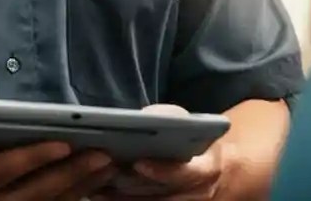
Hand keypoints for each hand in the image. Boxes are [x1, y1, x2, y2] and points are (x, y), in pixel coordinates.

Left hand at [93, 105, 227, 200]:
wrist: (216, 169)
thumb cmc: (198, 140)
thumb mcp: (191, 123)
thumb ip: (170, 118)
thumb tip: (145, 117)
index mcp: (207, 168)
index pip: (184, 173)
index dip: (161, 170)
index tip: (137, 163)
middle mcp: (198, 193)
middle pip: (160, 194)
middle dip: (130, 185)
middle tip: (104, 174)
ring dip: (120, 198)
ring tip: (94, 187)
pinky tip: (99, 194)